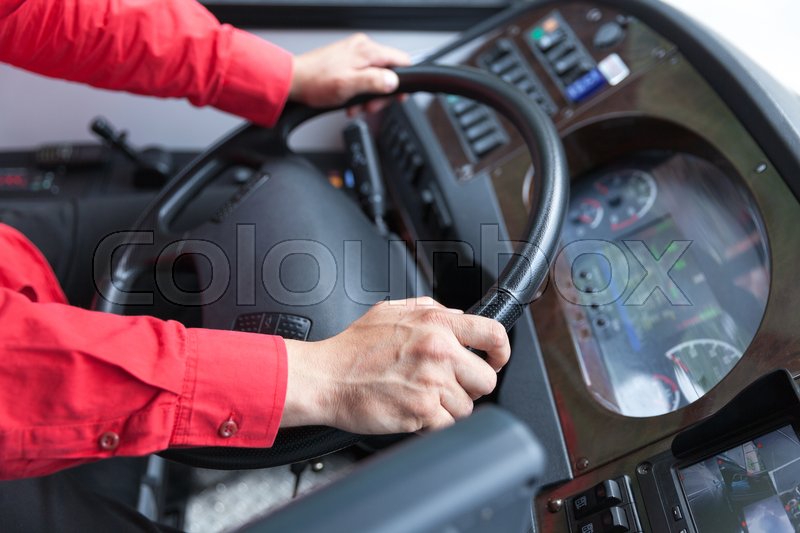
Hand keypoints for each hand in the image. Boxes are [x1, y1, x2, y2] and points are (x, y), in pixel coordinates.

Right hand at [282, 297, 510, 433]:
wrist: (325, 377)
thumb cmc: (353, 348)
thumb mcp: (391, 311)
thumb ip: (431, 310)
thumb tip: (459, 316)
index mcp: (436, 323)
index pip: (493, 333)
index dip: (501, 351)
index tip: (495, 360)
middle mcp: (438, 350)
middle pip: (487, 379)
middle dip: (470, 386)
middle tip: (447, 385)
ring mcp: (432, 382)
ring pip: (468, 406)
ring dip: (448, 407)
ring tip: (420, 396)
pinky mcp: (422, 411)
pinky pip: (448, 425)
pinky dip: (433, 424)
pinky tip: (413, 411)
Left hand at [289, 33, 410, 110]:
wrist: (293, 81)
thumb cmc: (316, 82)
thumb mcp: (350, 85)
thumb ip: (375, 82)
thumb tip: (394, 81)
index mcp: (367, 50)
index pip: (401, 60)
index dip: (403, 81)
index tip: (398, 96)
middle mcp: (362, 48)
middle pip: (388, 71)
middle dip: (381, 93)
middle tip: (370, 106)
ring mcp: (353, 54)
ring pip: (374, 76)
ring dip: (368, 96)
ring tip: (356, 107)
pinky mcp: (345, 62)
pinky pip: (361, 77)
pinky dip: (358, 92)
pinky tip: (349, 102)